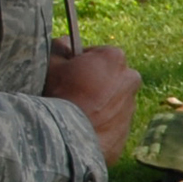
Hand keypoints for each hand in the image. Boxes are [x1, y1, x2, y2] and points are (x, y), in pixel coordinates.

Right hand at [45, 37, 140, 167]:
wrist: (66, 138)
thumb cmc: (58, 94)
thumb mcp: (51, 63)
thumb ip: (60, 46)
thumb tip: (66, 43)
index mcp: (114, 58)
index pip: (98, 55)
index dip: (81, 63)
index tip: (68, 73)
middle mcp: (130, 80)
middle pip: (111, 78)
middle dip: (95, 84)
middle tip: (72, 94)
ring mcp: (130, 108)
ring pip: (112, 103)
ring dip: (98, 106)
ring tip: (75, 114)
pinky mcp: (125, 134)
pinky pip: (110, 127)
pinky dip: (99, 127)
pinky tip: (81, 130)